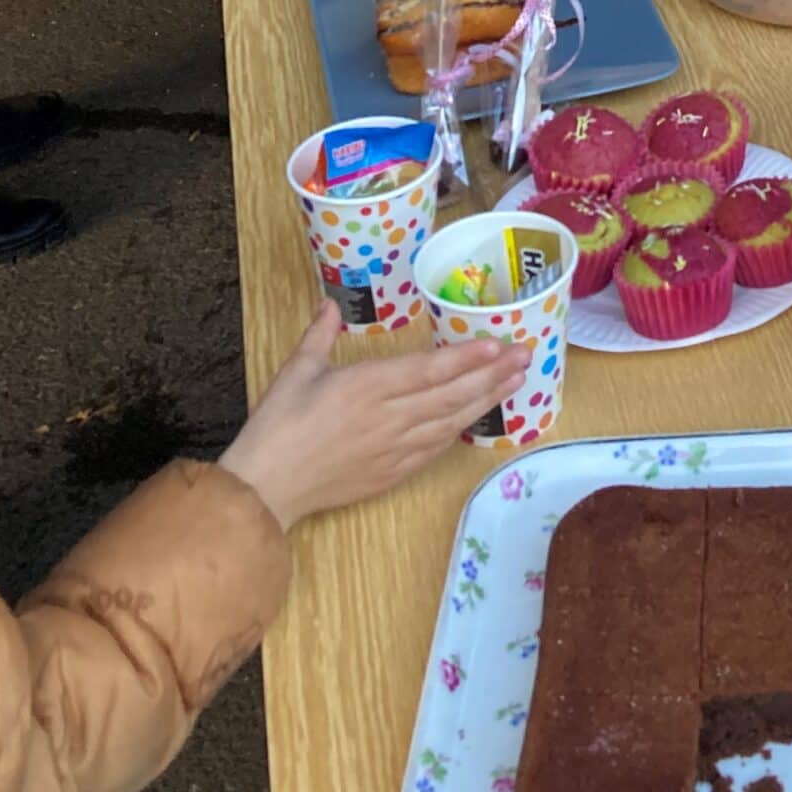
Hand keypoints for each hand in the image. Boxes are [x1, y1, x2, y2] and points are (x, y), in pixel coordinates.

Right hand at [218, 302, 528, 531]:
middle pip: (451, 395)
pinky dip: (458, 432)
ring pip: (450, 422)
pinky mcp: (390, 474)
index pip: (430, 370)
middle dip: (492, 374)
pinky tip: (476, 420)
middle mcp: (389, 418)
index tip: (497, 344)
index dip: (467, 358)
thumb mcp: (296, 371)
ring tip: (515, 382)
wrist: (266, 489)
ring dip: (485, 401)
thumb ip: (320, 334)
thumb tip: (331, 302)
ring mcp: (393, 449)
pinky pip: (433, 450)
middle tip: (525, 357)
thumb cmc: (277, 426)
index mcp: (368, 387)